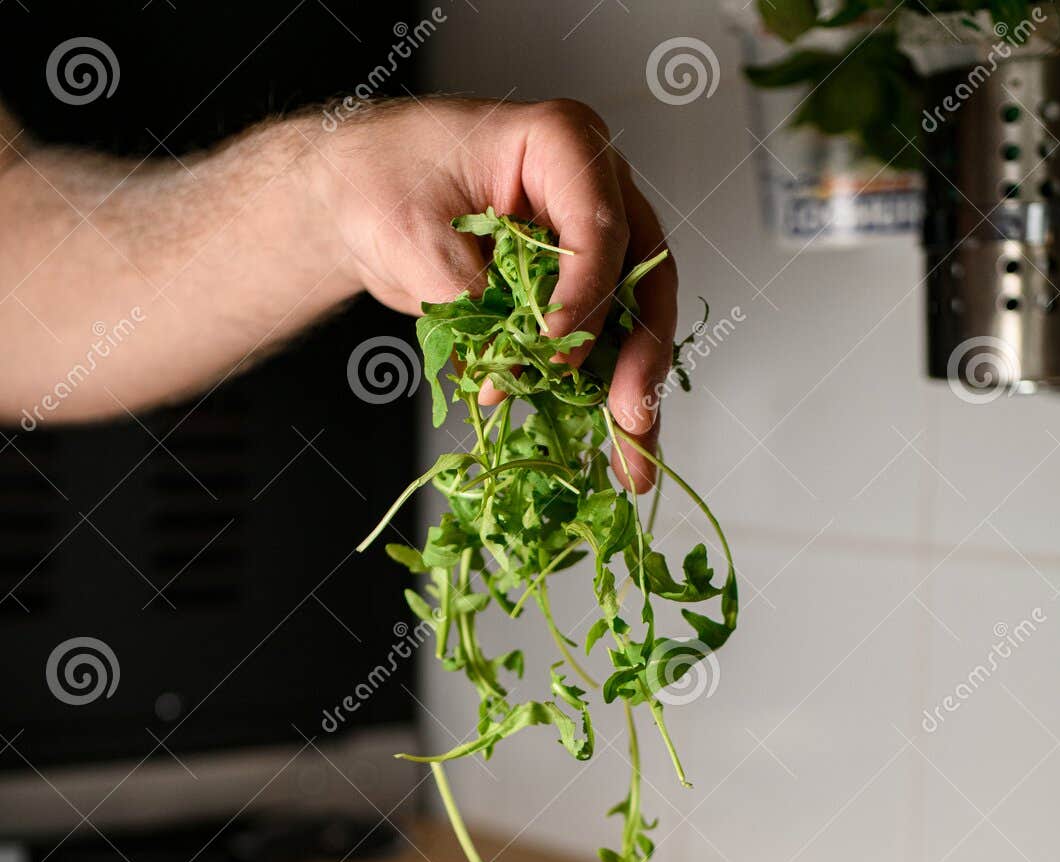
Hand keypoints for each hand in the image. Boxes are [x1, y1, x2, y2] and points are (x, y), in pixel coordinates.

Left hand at [317, 97, 676, 490]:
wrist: (359, 195)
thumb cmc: (383, 182)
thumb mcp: (418, 239)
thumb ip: (476, 300)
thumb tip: (516, 372)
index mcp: (563, 144)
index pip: (600, 228)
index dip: (585, 297)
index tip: (555, 350)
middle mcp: (595, 189)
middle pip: (642, 279)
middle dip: (640, 357)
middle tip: (632, 419)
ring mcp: (592, 243)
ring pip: (634, 322)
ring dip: (634, 393)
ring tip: (633, 460)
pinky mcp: (574, 290)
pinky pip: (601, 346)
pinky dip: (600, 396)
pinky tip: (606, 445)